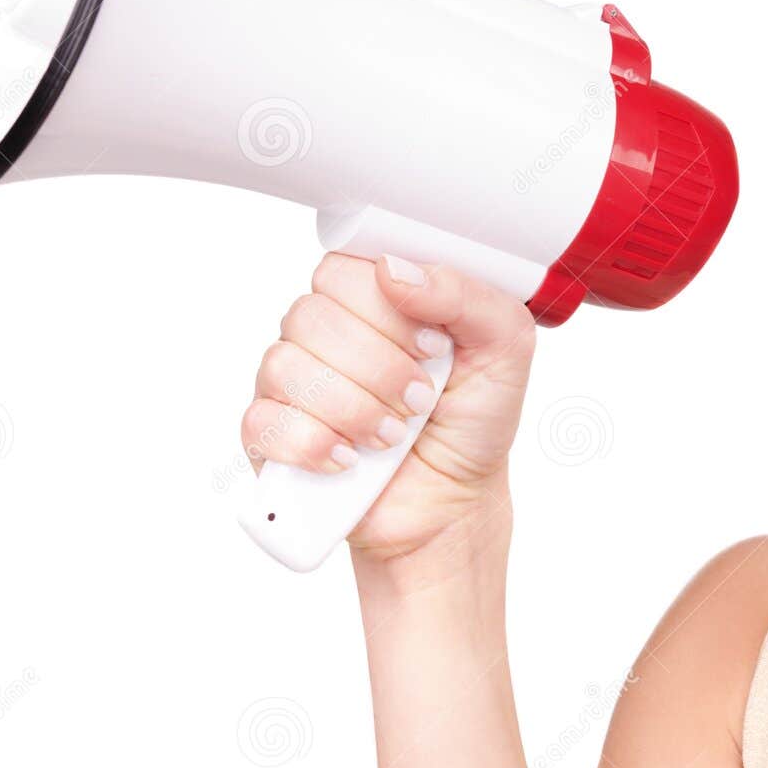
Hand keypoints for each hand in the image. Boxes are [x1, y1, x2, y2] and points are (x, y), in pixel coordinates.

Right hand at [241, 253, 535, 564]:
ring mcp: (291, 383)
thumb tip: (394, 270)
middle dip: (380, 367)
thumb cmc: (474, 418)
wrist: (455, 499)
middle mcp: (325, 332)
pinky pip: (262, 422)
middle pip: (312, 316)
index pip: (344, 268)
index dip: (386, 307)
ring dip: (352, 409)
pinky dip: (314, 444)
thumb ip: (464, 293)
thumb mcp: (505, 345)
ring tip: (393, 434)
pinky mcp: (271, 435)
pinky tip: (349, 457)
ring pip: (285, 366)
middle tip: (421, 398)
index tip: (434, 346)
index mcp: (374, 298)